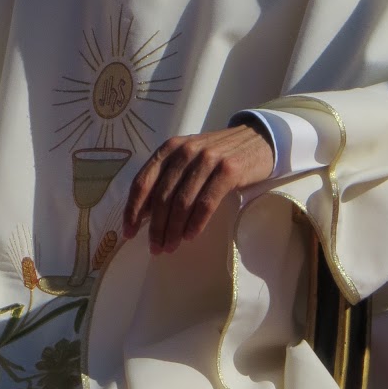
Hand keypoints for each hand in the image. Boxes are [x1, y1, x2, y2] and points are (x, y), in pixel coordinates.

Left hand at [123, 123, 273, 254]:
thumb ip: (167, 178)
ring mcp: (207, 159)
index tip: (129, 233)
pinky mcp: (228, 170)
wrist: (258, 140)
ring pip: (182, 202)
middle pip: (162, 196)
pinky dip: (195, 224)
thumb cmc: (218, 154)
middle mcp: (185, 151)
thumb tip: (144, 213)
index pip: (143, 181)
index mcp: (169, 148)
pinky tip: (190, 236)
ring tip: (171, 247)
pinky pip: (206, 203)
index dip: (133, 209)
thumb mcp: (188, 159)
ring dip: (174, 230)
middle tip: (155, 248)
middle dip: (155, 227)